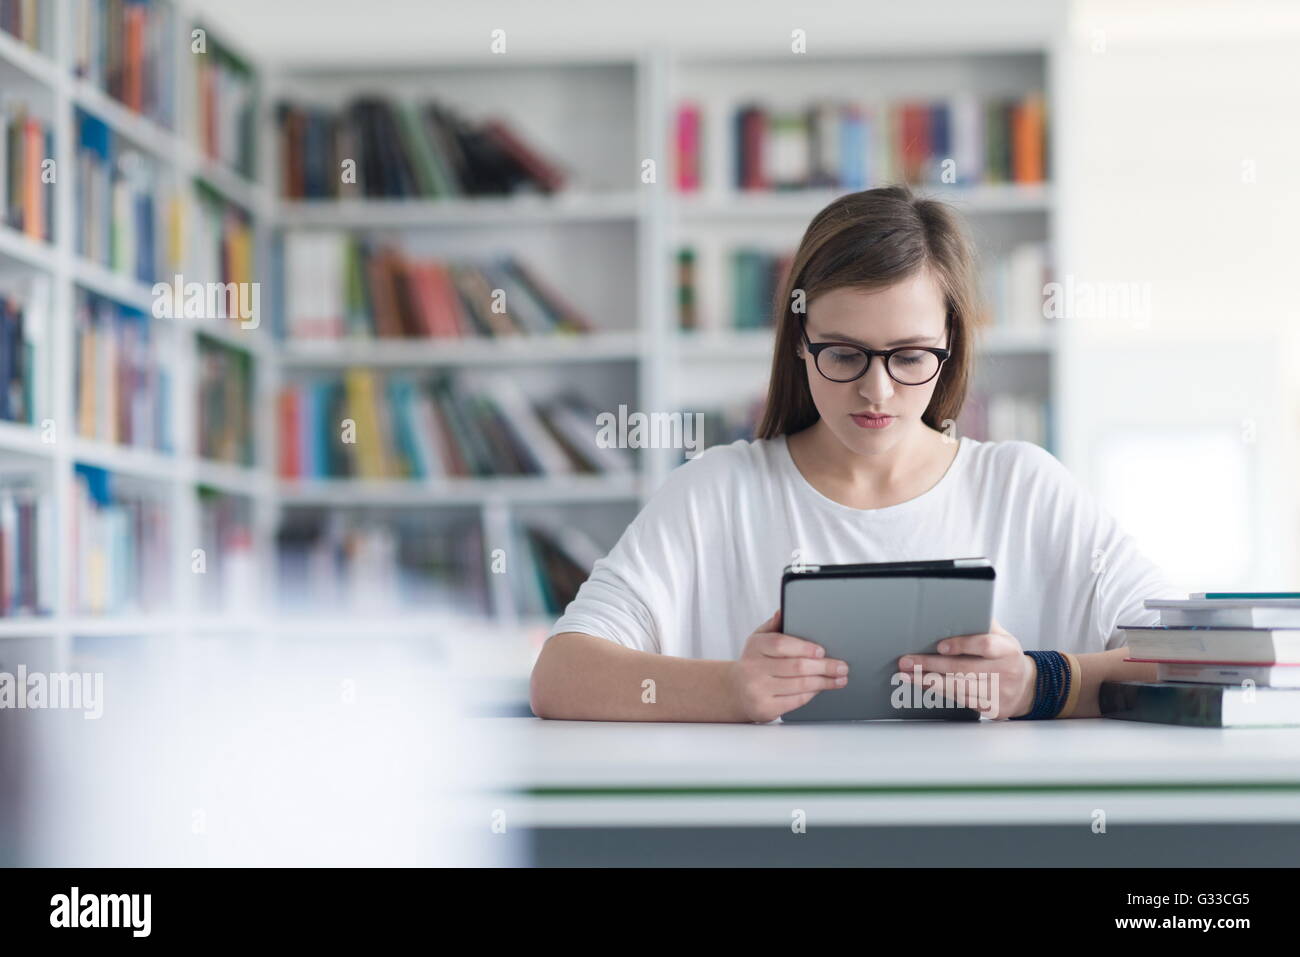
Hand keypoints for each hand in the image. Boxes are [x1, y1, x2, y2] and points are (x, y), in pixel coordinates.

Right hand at [727, 609, 849, 722]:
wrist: (735, 691)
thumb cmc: (754, 662)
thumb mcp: (758, 640)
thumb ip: (773, 625)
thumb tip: (784, 610)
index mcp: (755, 647)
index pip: (780, 645)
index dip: (804, 648)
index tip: (822, 651)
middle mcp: (753, 668)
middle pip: (796, 667)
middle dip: (824, 667)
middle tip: (842, 667)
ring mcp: (758, 690)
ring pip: (800, 685)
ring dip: (824, 682)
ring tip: (839, 679)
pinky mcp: (765, 708)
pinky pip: (796, 701)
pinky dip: (812, 694)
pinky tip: (821, 688)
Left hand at [896, 618, 1035, 719]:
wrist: (1026, 687)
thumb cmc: (1006, 657)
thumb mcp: (1002, 636)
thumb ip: (982, 623)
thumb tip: (956, 605)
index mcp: (1008, 649)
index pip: (985, 645)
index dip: (962, 645)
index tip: (940, 645)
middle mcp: (1005, 671)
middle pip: (965, 669)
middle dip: (932, 664)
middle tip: (907, 660)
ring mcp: (999, 693)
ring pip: (959, 688)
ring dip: (929, 681)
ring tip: (906, 675)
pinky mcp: (991, 709)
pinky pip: (960, 700)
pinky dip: (938, 692)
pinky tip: (922, 685)